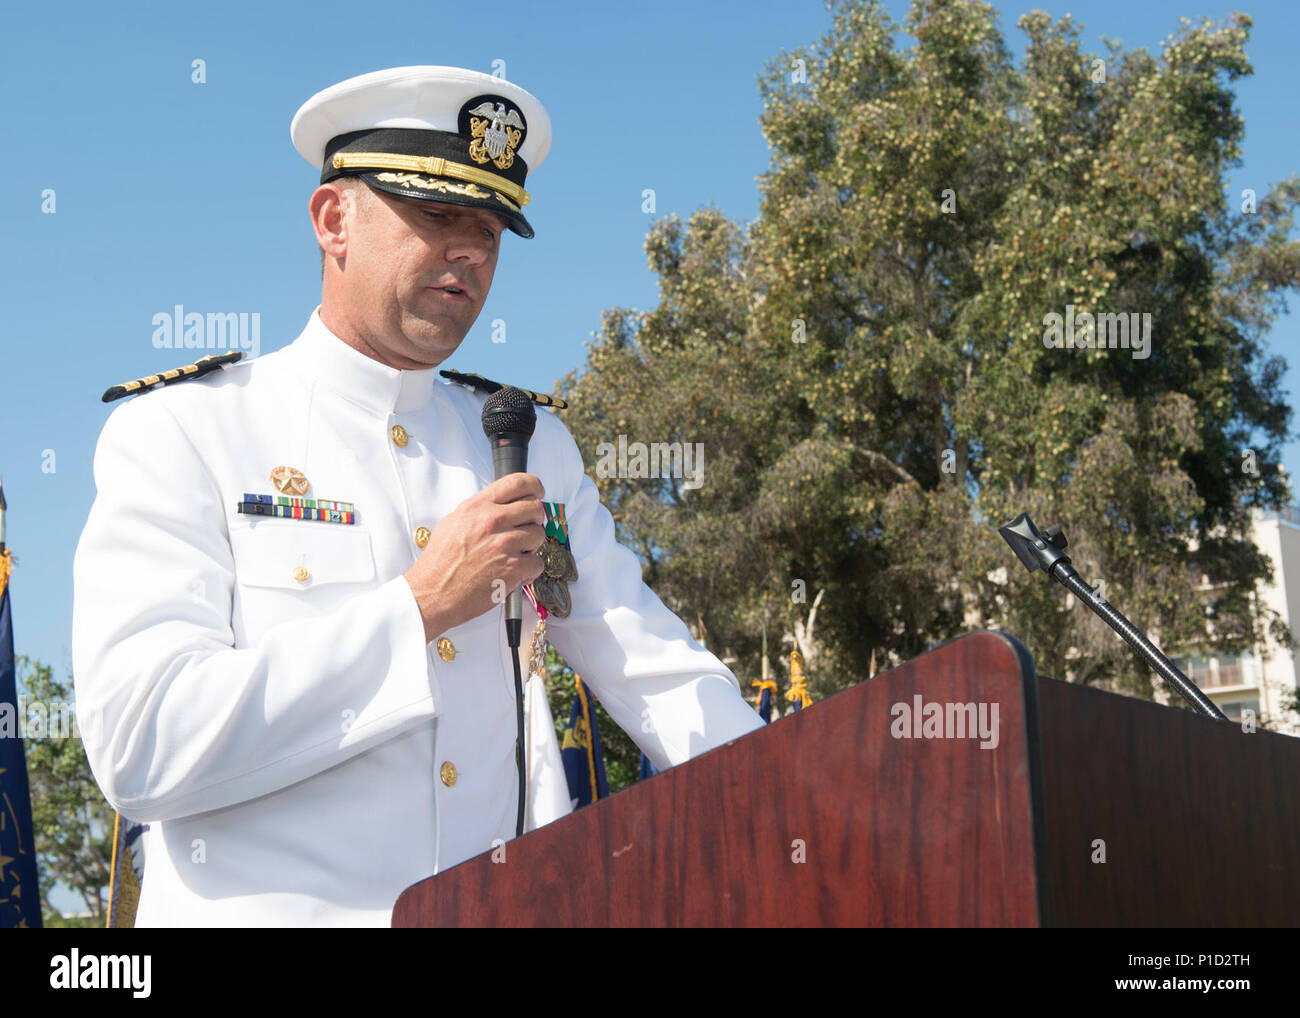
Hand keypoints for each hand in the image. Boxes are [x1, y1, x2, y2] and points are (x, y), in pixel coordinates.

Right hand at [403, 473, 547, 641]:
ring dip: (531, 546)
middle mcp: (492, 521)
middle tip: (527, 528)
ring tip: (515, 554)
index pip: (518, 482)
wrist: (433, 593)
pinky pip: (537, 562)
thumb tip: (500, 506)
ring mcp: (505, 544)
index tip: (538, 492)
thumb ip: (479, 510)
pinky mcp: (513, 568)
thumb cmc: (439, 563)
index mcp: (478, 507)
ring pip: (538, 535)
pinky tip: (516, 572)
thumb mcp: (453, 522)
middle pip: (534, 507)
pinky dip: (530, 570)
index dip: (534, 486)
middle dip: (535, 518)